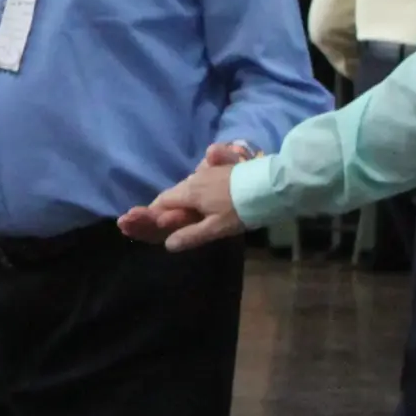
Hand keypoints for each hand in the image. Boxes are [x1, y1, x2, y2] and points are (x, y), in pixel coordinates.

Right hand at [116, 160, 245, 249]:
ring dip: (182, 198)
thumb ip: (191, 235)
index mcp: (188, 193)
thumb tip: (168, 244)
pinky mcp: (222, 170)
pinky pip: (201, 180)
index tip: (146, 222)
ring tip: (183, 212)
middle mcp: (194, 179)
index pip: (162, 201)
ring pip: (188, 186)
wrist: (269, 186)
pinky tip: (203, 198)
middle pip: (174, 193)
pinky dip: (195, 191)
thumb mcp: (216, 228)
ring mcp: (209, 172)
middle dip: (167, 206)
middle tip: (164, 221)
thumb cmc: (240, 209)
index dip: (152, 212)